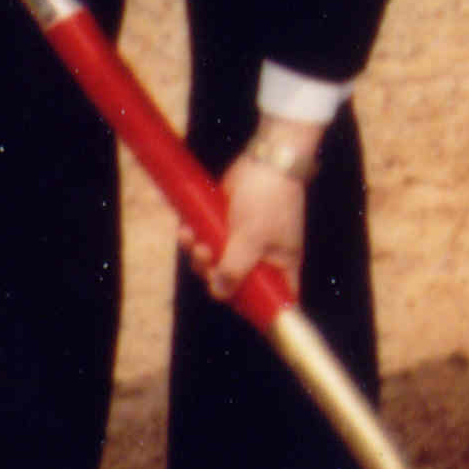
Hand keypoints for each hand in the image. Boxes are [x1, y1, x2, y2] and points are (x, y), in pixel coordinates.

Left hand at [206, 114, 321, 299]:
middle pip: (236, 285)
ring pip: (217, 265)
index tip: (233, 301)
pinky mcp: (227, 228)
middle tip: (204, 256)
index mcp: (281, 265)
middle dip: (214, 274)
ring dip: (199, 256)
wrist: (264, 161)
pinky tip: (187, 230)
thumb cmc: (269, 199)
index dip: (255, 307)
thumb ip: (235, 268)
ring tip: (192, 239)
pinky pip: (208, 243)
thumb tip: (220, 292)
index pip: (274, 299)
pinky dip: (196, 240)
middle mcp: (264, 258)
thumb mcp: (252, 238)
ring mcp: (244, 244)